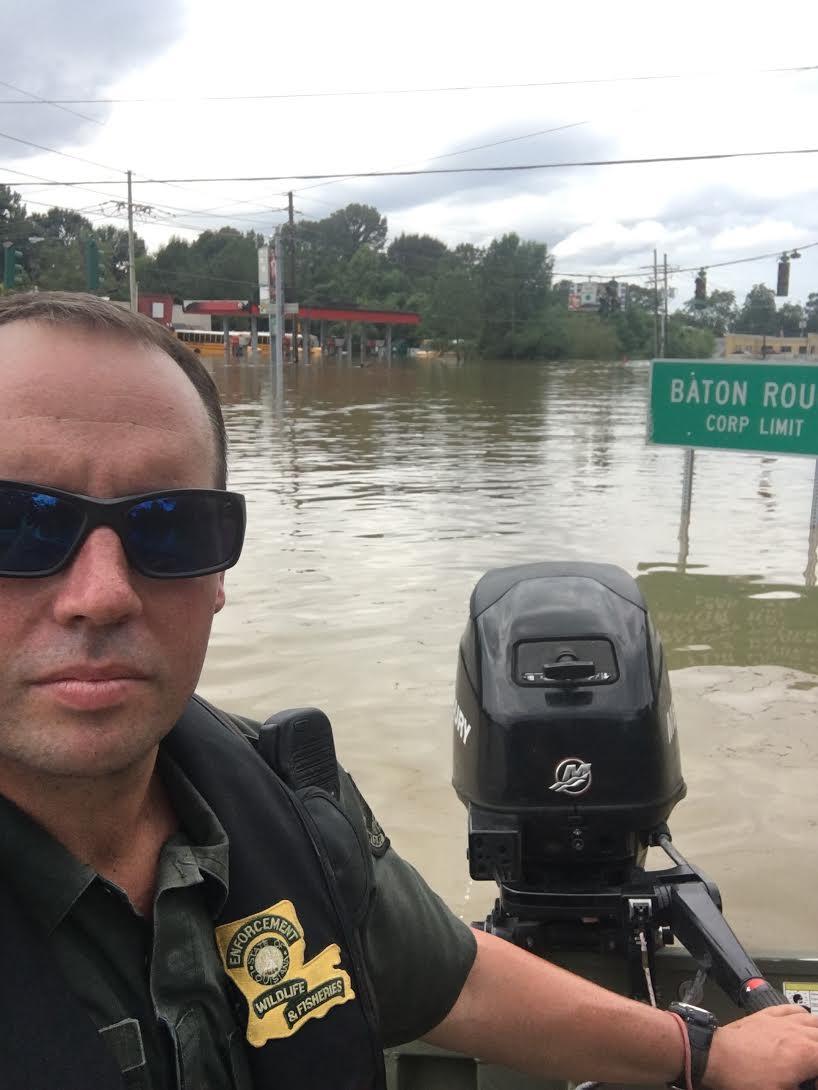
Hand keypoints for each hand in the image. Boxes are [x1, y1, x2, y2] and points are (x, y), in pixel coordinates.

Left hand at [703, 1006, 817, 1089]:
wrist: (717, 1057)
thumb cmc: (745, 1079)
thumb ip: (800, 1089)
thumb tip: (802, 1084)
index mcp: (806, 1053)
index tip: (813, 1083)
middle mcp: (798, 1032)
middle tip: (811, 1070)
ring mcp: (782, 1020)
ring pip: (813, 1020)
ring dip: (816, 1035)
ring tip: (812, 1049)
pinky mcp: (767, 1015)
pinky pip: (792, 1009)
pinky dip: (802, 1015)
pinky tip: (801, 1022)